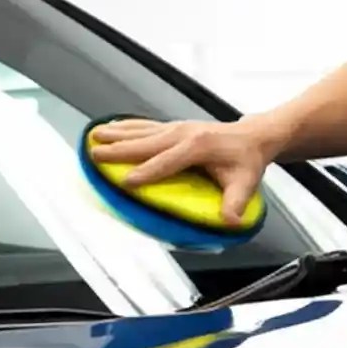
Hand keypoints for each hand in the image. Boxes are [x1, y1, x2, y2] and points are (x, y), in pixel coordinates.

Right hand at [89, 116, 284, 224]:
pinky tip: (110, 127)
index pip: (168, 161)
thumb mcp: (246, 183)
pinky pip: (146, 126)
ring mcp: (178, 127)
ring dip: (117, 134)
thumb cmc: (247, 161)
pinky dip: (127, 126)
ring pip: (142, 131)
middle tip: (95, 155)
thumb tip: (231, 221)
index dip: (148, 172)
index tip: (127, 182)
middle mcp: (184, 133)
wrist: (252, 136)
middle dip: (120, 149)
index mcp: (199, 147)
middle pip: (147, 142)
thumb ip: (236, 203)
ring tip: (93, 136)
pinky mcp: (174, 126)